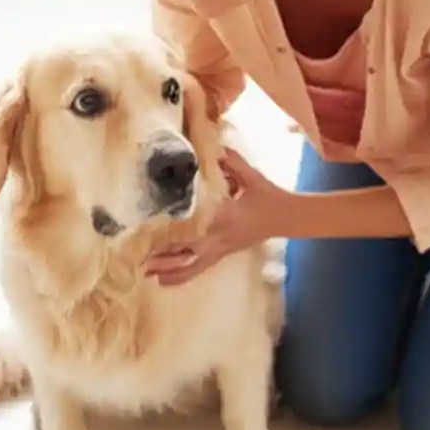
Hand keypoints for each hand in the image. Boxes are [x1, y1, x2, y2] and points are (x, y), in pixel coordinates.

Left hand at [144, 149, 288, 285]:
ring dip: (171, 270)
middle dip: (166, 259)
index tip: (155, 235)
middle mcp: (221, 237)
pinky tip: (166, 281)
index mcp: (226, 218)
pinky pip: (200, 267)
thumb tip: (215, 148)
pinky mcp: (224, 252)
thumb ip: (233, 163)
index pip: (198, 228)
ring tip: (148, 275)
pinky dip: (183, 274)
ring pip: (194, 265)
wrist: (287, 217)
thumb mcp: (252, 177)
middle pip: (190, 252)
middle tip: (142, 264)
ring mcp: (223, 248)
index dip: (177, 233)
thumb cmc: (268, 196)